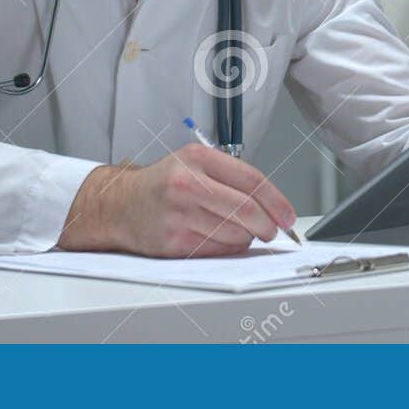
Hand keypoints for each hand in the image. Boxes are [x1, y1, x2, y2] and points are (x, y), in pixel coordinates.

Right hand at [58, 144, 297, 256]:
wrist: (120, 205)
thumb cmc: (163, 185)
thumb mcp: (194, 163)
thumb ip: (230, 177)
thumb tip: (272, 205)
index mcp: (198, 158)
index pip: (252, 180)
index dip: (277, 201)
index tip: (288, 216)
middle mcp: (187, 183)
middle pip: (247, 210)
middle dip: (268, 225)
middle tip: (272, 230)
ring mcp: (179, 214)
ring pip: (235, 234)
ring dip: (246, 238)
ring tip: (238, 231)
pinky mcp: (173, 241)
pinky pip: (217, 250)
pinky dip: (227, 248)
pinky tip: (218, 239)